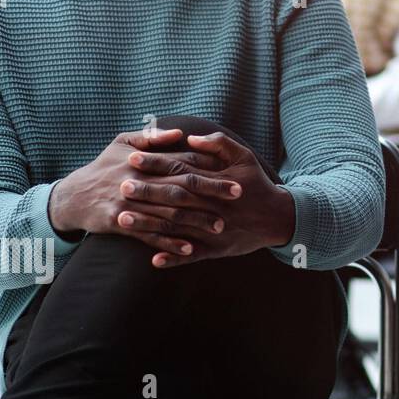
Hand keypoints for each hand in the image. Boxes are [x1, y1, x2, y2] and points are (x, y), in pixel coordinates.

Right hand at [49, 129, 238, 260]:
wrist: (71, 196)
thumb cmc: (103, 167)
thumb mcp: (122, 143)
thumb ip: (151, 137)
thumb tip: (180, 133)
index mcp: (142, 161)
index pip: (182, 163)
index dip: (209, 169)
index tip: (233, 174)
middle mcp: (138, 181)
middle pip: (181, 187)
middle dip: (211, 192)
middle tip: (236, 197)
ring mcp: (129, 204)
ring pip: (168, 214)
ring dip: (196, 221)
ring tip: (220, 226)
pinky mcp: (120, 223)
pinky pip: (149, 236)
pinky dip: (170, 243)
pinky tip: (189, 248)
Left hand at [134, 131, 295, 268]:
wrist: (278, 218)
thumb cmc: (257, 184)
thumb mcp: (244, 157)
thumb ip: (219, 144)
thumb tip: (190, 138)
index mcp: (217, 181)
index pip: (180, 169)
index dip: (156, 163)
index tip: (132, 158)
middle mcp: (212, 205)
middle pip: (174, 197)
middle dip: (146, 192)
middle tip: (120, 186)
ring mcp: (214, 229)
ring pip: (177, 227)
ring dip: (149, 224)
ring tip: (123, 219)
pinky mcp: (217, 249)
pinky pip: (192, 256)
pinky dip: (174, 258)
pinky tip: (153, 259)